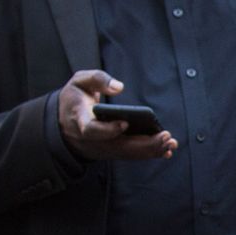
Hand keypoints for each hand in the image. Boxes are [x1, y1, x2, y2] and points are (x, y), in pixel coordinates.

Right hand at [58, 70, 177, 160]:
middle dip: (144, 143)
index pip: (92, 130)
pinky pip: (132, 155)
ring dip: (152, 150)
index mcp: (81, 120)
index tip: (124, 123)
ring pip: (128, 153)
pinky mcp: (113, 151)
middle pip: (119, 146)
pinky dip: (150, 153)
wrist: (64, 122)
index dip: (108, 129)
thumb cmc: (75, 99)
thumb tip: (119, 87)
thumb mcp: (79, 81)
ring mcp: (103, 148)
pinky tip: (167, 149)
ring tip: (171, 142)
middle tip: (165, 136)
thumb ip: (97, 79)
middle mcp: (93, 140)